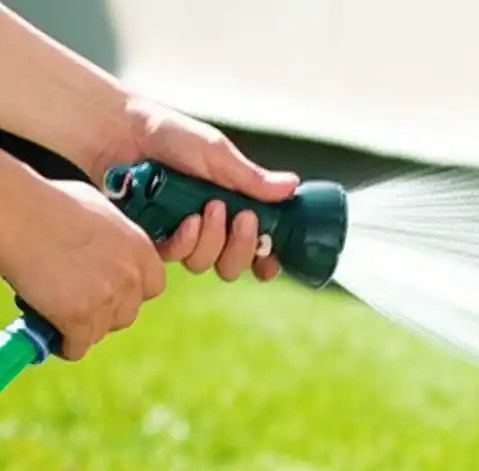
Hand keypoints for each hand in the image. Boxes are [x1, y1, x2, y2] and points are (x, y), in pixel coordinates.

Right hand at [2, 180, 164, 360]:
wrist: (17, 213)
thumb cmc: (48, 203)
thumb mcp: (99, 211)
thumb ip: (115, 237)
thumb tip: (111, 250)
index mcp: (141, 250)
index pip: (151, 287)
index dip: (128, 292)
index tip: (106, 291)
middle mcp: (130, 276)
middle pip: (126, 314)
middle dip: (103, 312)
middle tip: (75, 302)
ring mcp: (106, 298)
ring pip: (101, 332)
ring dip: (81, 328)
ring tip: (56, 312)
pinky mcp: (79, 317)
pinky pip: (77, 346)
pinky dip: (64, 345)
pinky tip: (50, 333)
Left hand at [92, 99, 299, 282]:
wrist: (121, 131)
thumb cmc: (170, 135)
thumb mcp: (218, 154)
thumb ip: (252, 178)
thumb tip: (292, 186)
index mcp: (234, 206)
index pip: (258, 247)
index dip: (267, 259)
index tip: (272, 256)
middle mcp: (211, 226)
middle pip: (236, 264)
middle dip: (243, 247)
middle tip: (244, 219)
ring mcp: (183, 235)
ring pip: (208, 263)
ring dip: (215, 239)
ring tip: (208, 208)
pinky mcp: (155, 239)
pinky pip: (178, 257)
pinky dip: (187, 240)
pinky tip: (186, 220)